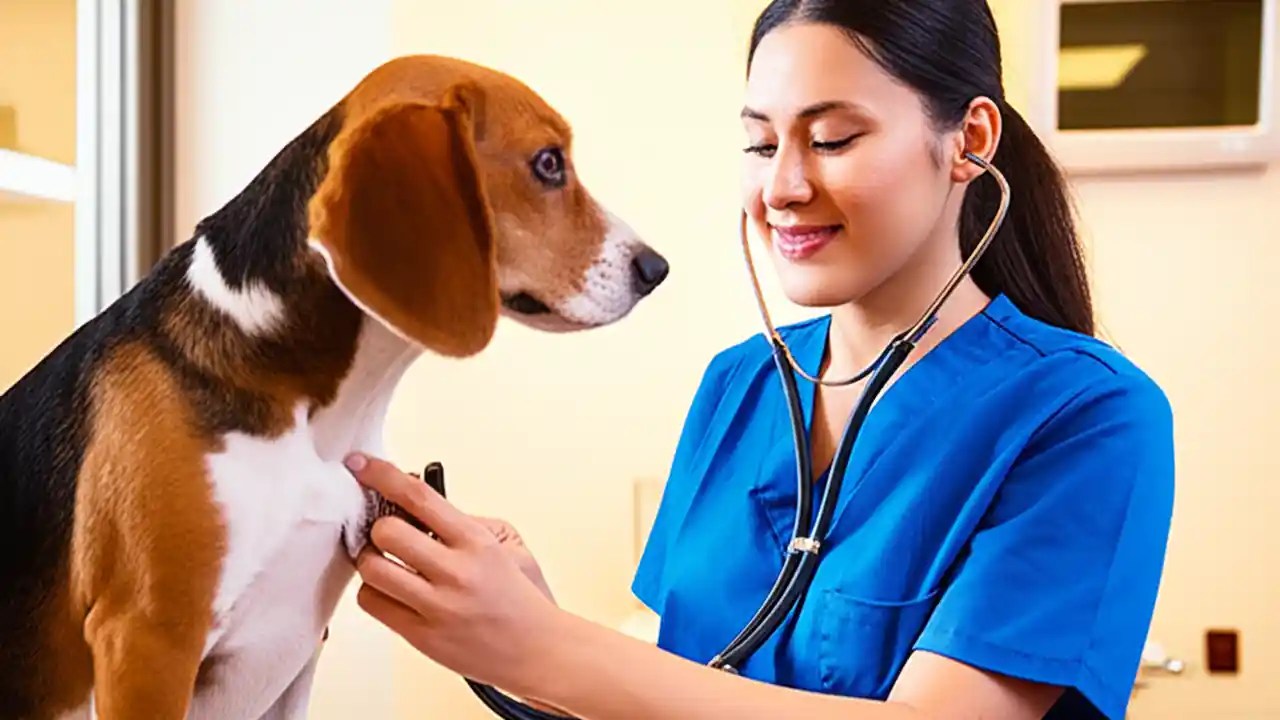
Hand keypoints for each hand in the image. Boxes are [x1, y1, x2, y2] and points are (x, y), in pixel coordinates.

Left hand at [345, 453, 565, 698]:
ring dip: (371, 561)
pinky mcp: (421, 636)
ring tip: (387, 563)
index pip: (418, 496)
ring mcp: (437, 606)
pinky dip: (374, 592)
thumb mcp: (507, 546)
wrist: (538, 651)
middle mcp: (455, 572)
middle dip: (378, 528)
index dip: (381, 475)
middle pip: (386, 532)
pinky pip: (373, 604)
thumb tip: (413, 505)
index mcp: (476, 542)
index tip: (360, 465)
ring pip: (372, 569)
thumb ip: (462, 522)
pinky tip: (392, 591)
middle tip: (385, 533)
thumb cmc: (520, 598)